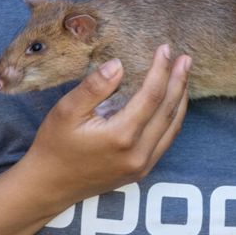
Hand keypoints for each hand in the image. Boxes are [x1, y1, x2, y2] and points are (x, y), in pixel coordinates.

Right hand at [17, 44, 189, 211]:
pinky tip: (173, 104)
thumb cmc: (55, 145)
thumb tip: (119, 64)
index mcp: (120, 136)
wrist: (49, 185)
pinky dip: (173, 119)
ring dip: (180, 100)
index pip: (151, 96)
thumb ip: (94, 87)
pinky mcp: (141, 171)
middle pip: (168, 111)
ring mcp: (142, 166)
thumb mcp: (66, 111)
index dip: (160, 70)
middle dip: (178, 81)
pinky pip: (166, 141)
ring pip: (172, 128)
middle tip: (186, 58)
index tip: (164, 49)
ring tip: (183, 76)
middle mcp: (137, 154)